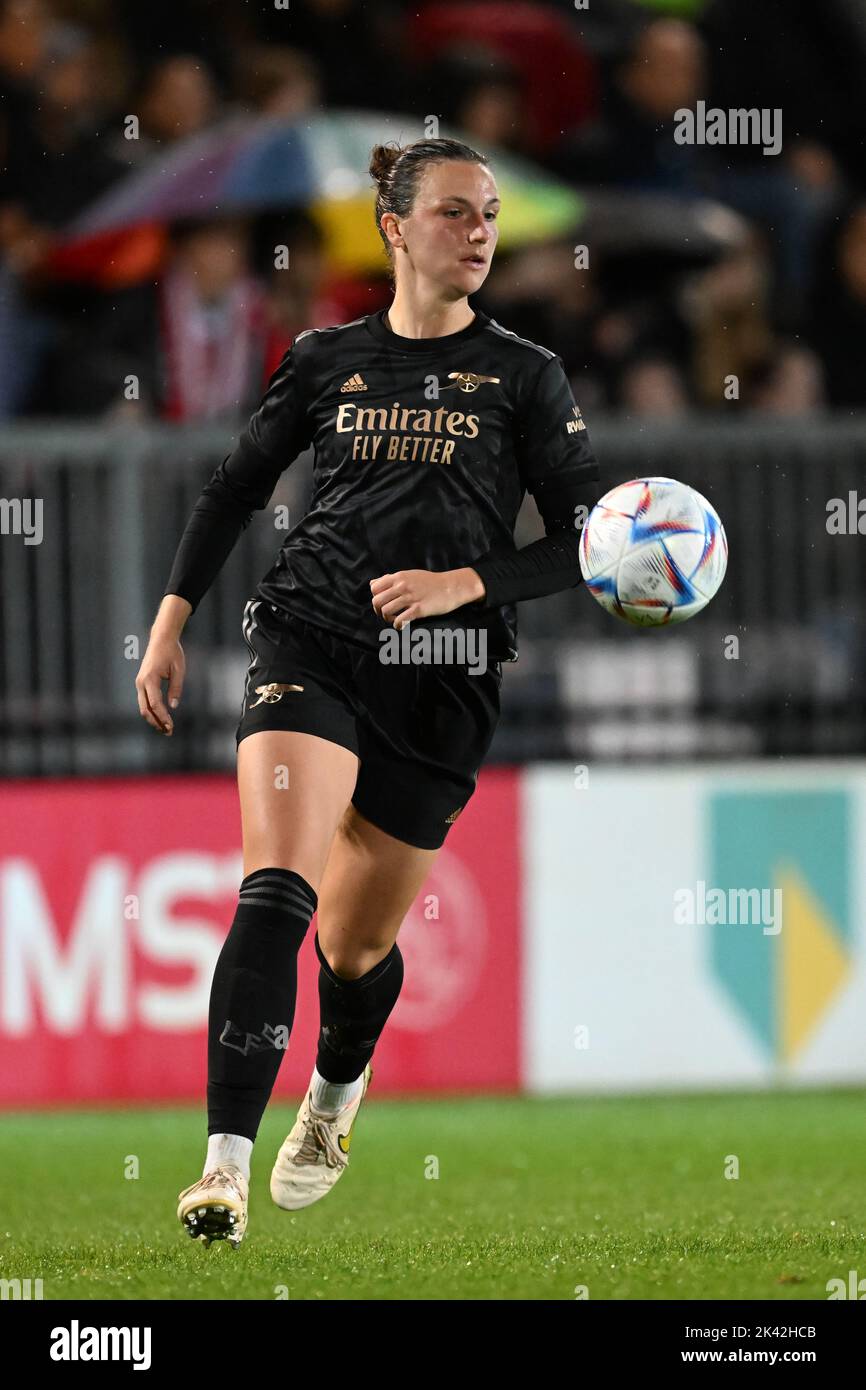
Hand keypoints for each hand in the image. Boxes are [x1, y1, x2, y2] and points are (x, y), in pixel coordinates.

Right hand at [135, 633, 185, 734]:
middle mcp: (141, 682)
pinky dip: (152, 711)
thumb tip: (173, 706)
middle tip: (169, 732)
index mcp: (150, 679)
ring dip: (154, 719)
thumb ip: (176, 688)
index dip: (163, 717)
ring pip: (143, 707)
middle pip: (145, 709)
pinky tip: (162, 718)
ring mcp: (140, 683)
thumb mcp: (178, 670)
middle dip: (156, 722)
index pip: (155, 704)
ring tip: (166, 728)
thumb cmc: (172, 653)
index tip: (171, 726)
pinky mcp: (142, 683)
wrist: (161, 639)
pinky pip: (145, 701)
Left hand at [369, 568, 485, 629]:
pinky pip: (400, 620)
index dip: (376, 598)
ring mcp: (410, 598)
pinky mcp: (419, 609)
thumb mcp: (409, 575)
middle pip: (376, 601)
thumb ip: (390, 579)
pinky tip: (403, 625)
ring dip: (388, 619)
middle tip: (387, 614)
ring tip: (396, 619)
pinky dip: (398, 625)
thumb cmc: (431, 582)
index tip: (384, 603)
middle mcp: (402, 586)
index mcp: (399, 577)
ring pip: (386, 611)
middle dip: (379, 611)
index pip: (374, 588)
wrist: (452, 586)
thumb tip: (372, 584)